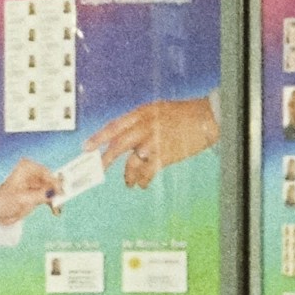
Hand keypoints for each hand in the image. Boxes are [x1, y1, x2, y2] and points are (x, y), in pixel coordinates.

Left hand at [0, 158, 58, 226]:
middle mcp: (33, 173)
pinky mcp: (40, 192)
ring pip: (53, 189)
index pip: (45, 172)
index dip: (54, 182)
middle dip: (56, 191)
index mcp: (26, 168)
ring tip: (57, 209)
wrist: (0, 211)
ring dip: (56, 199)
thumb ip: (38, 195)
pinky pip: (51, 196)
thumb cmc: (5, 201)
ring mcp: (37, 183)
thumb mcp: (22, 198)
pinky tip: (55, 211)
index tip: (59, 192)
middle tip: (60, 201)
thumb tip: (52, 194)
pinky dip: (54, 202)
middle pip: (51, 180)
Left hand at [89, 97, 219, 187]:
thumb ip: (141, 122)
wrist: (208, 117)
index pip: (114, 126)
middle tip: (98, 170)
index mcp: (141, 113)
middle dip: (105, 160)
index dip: (98, 137)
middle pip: (118, 145)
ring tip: (129, 182)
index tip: (86, 147)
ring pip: (132, 162)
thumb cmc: (184, 114)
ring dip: (128, 175)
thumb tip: (126, 138)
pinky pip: (148, 171)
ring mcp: (155, 141)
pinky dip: (143, 180)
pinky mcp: (166, 154)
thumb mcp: (158, 110)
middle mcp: (145, 126)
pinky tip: (143, 184)